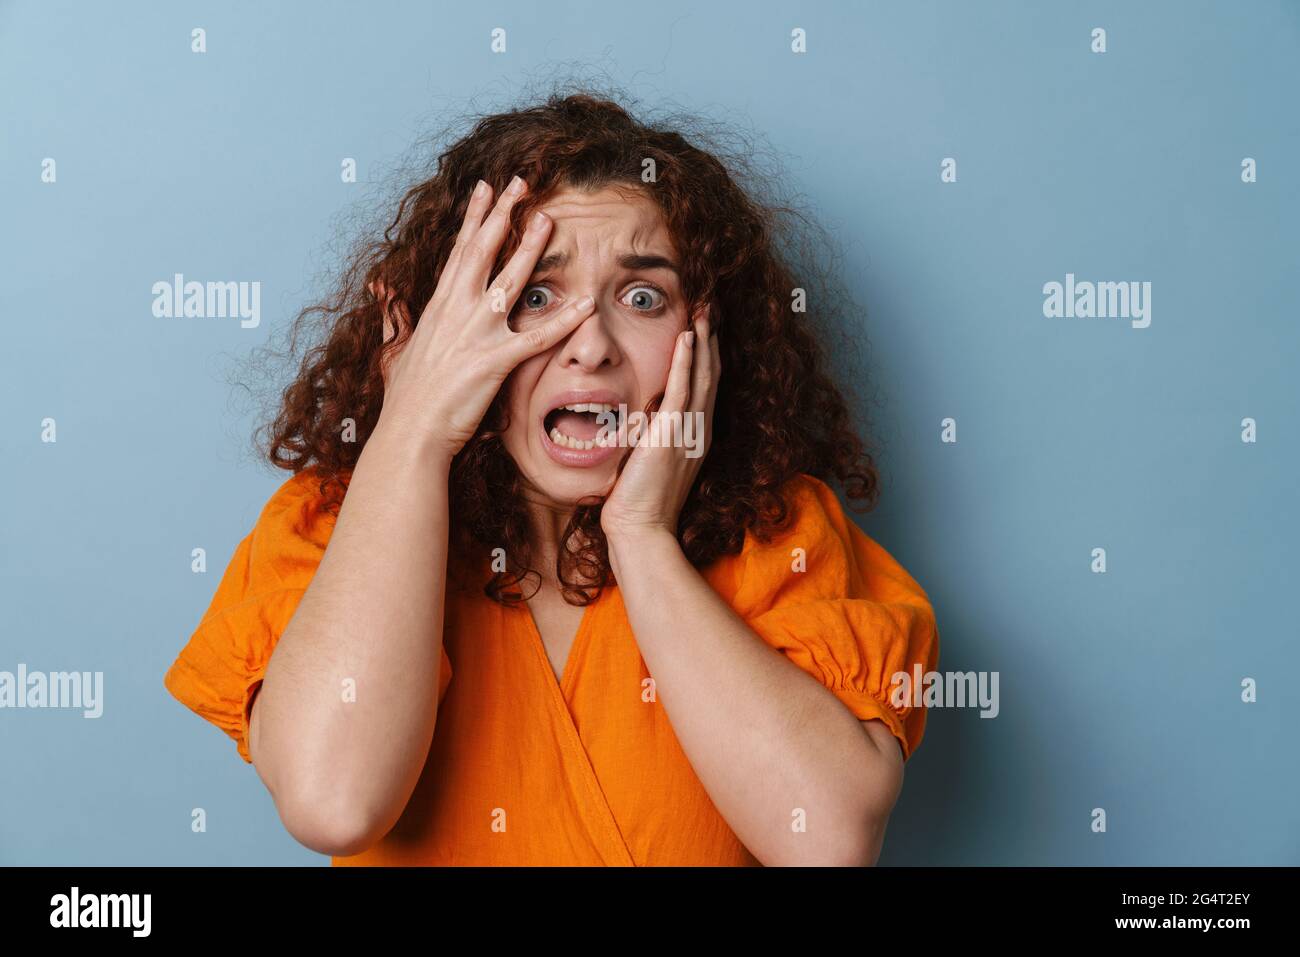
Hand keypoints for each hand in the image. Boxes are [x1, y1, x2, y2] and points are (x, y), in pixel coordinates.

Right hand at [368, 176, 596, 461]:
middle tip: (521, 183)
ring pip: (508, 281)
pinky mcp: (494, 361)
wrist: (410, 434)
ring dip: (529, 249)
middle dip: (502, 214)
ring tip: (548, 220)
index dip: (475, 217)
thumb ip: (393, 315)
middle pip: (482, 251)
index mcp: (436, 307)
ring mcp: (475, 334)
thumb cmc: (406, 399)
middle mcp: (455, 312)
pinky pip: (536, 337)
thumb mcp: (394, 349)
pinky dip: (563, 320)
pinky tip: (586, 303)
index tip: (487, 188)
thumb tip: (382, 288)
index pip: (459, 251)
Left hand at [599, 303, 720, 540]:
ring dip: (704, 340)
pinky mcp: (672, 435)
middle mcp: (699, 431)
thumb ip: (651, 438)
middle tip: (711, 306)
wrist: (640, 530)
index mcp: (695, 437)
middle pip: (711, 374)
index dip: (708, 355)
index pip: (705, 386)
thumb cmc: (637, 504)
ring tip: (705, 310)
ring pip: (703, 376)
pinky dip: (687, 362)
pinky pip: (684, 390)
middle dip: (712, 338)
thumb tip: (639, 420)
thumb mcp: (649, 463)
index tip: (705, 327)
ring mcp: (690, 432)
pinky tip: (689, 338)